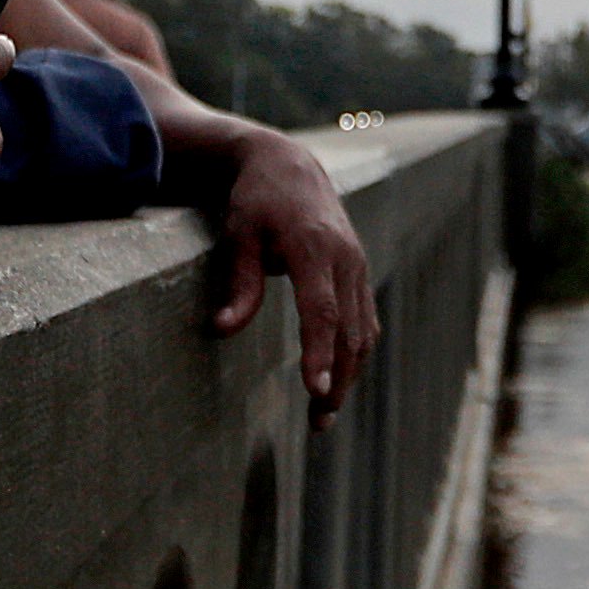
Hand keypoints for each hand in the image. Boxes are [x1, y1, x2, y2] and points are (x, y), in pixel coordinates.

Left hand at [214, 128, 378, 412]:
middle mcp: (345, 260)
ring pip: (362, 332)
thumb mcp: (239, 235)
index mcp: (314, 249)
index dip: (320, 354)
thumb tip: (223, 328)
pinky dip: (355, 354)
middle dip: (337, 380)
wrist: (290, 165)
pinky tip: (339, 380)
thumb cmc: (256, 201)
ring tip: (324, 414)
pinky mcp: (359, 273)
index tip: (315, 392)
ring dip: (348, 375)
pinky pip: (364, 321)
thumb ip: (240, 283)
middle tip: (318, 423)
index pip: (321, 312)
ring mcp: (357, 266)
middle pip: (348, 332)